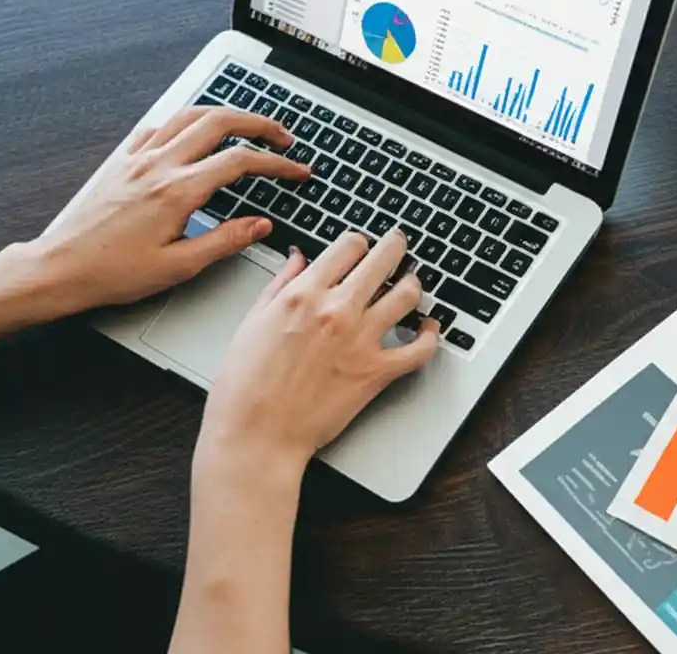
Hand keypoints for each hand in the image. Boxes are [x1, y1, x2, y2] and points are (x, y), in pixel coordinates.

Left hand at [30, 107, 308, 314]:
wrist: (61, 268)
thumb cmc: (113, 272)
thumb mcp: (180, 266)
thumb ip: (226, 241)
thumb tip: (260, 225)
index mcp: (177, 191)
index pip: (240, 162)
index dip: (277, 163)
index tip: (296, 170)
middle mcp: (158, 165)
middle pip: (219, 121)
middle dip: (259, 123)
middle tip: (282, 137)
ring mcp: (138, 158)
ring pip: (189, 114)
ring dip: (224, 113)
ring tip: (246, 125)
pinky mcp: (122, 161)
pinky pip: (158, 126)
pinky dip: (185, 122)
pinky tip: (192, 133)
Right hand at [197, 230, 441, 474]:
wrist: (257, 435)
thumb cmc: (245, 387)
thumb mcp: (252, 322)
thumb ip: (280, 284)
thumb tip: (298, 258)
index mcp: (303, 293)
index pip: (348, 246)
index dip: (359, 242)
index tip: (362, 245)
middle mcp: (336, 310)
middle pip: (383, 259)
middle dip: (395, 246)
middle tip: (399, 244)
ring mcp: (361, 339)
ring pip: (407, 294)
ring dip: (413, 284)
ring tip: (412, 284)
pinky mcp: (377, 372)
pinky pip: (420, 347)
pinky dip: (430, 334)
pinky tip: (428, 328)